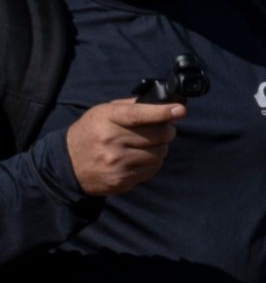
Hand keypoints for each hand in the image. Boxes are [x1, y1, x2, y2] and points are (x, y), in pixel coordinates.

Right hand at [66, 99, 184, 196]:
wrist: (67, 164)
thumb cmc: (91, 133)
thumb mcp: (102, 113)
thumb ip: (130, 106)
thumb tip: (162, 103)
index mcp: (105, 119)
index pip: (137, 114)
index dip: (162, 112)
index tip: (180, 110)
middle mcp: (110, 140)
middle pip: (158, 135)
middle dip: (166, 131)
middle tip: (162, 129)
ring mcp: (116, 162)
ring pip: (160, 153)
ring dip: (160, 148)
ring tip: (146, 145)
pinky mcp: (122, 179)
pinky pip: (153, 169)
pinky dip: (153, 162)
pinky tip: (139, 158)